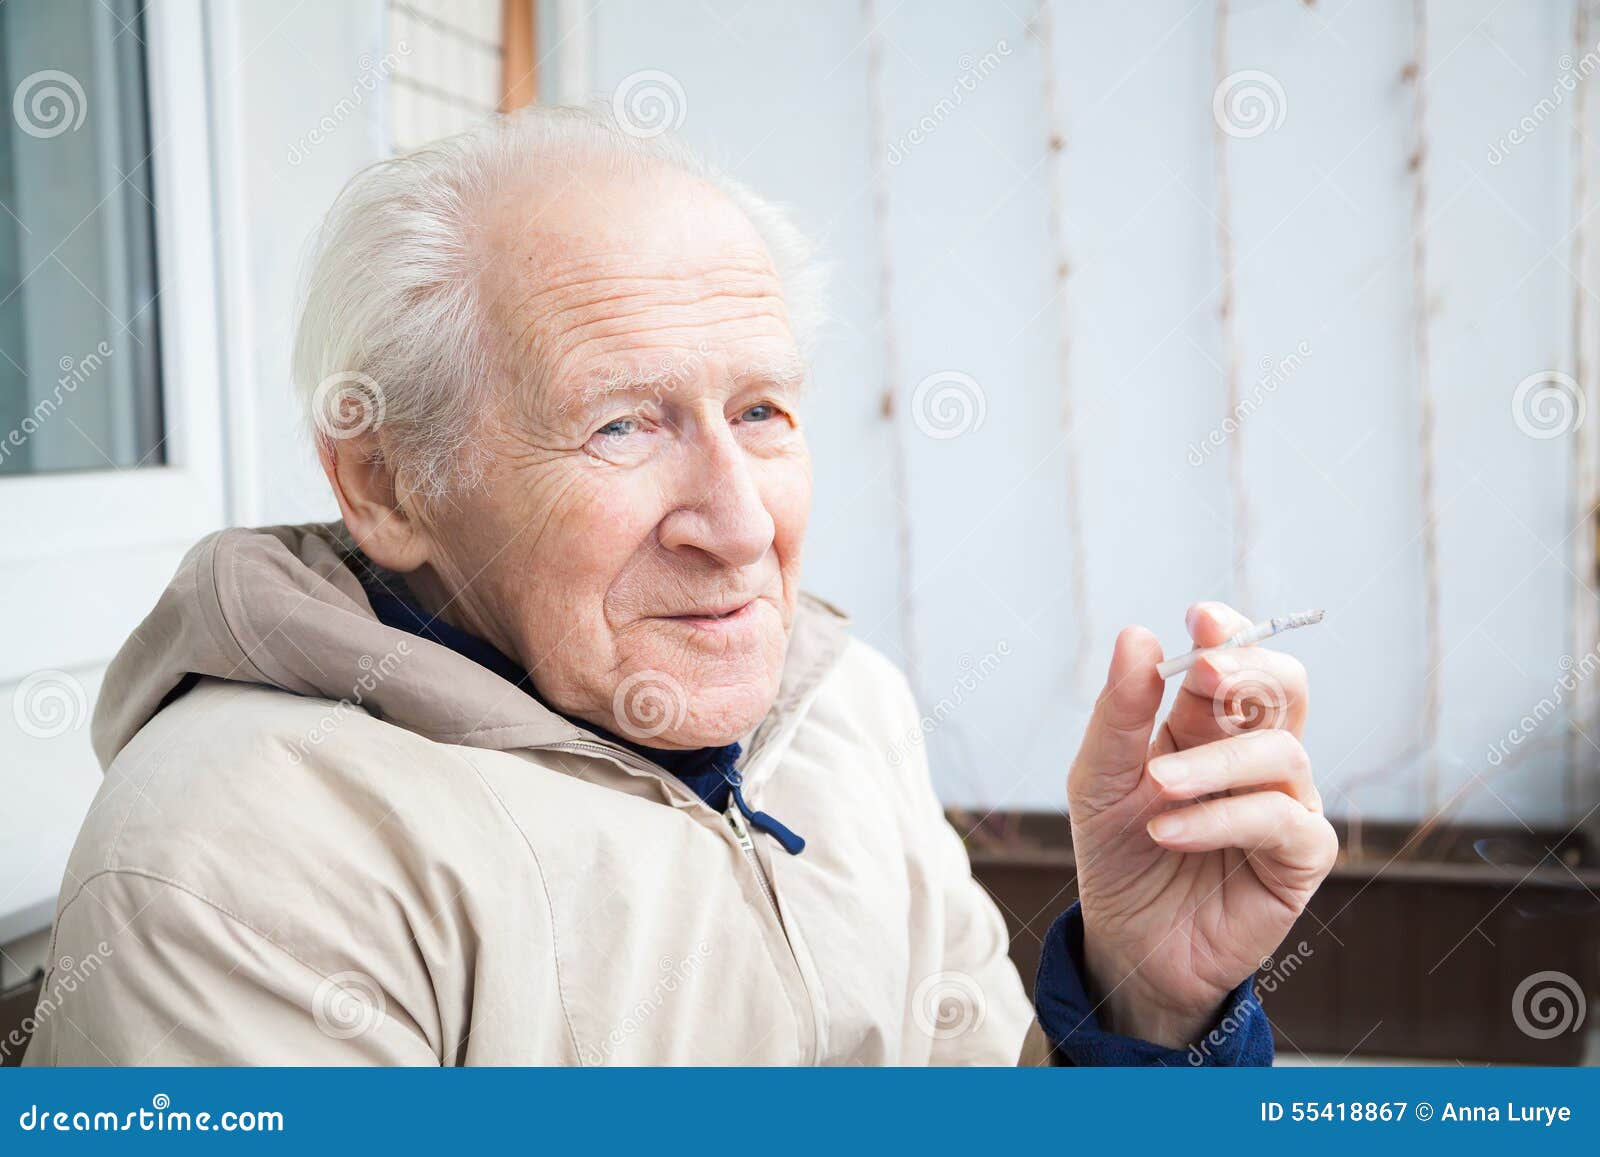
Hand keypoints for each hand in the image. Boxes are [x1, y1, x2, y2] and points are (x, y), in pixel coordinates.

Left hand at [1066, 602, 1337, 1047]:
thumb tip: (1140, 635)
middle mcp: (1254, 755)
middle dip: (1250, 670)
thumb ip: (1119, 713)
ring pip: (1281, 752)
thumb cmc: (1118, 851)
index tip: (1199, 617)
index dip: (1229, 632)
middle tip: (1205, 673)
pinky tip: (1169, 831)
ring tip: (1157, 786)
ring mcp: (1285, 803)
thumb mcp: (1098, 778)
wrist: (1128, 940)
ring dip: (1214, 763)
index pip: (1238, 660)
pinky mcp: (1301, 858)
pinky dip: (1221, 819)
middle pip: (1286, 688)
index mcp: (1206, 724)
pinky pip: (1279, 821)